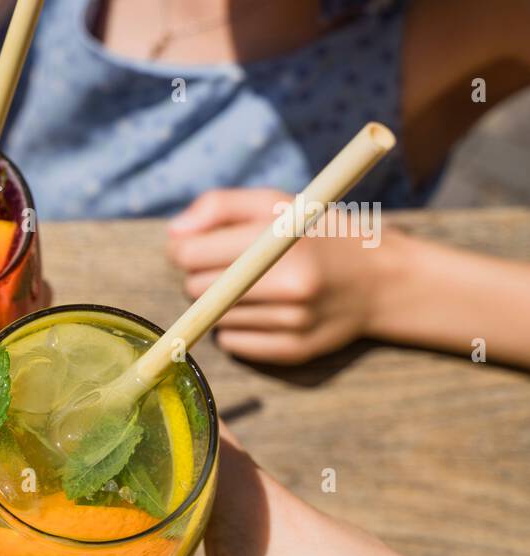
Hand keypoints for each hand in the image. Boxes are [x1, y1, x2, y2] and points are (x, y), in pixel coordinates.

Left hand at [166, 188, 398, 363]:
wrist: (381, 281)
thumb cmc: (317, 236)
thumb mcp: (276, 204)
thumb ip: (219, 207)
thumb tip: (174, 234)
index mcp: (282, 239)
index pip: (190, 254)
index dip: (184, 249)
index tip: (195, 247)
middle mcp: (290, 283)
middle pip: (195, 288)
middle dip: (202, 275)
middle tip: (229, 266)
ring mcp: (292, 322)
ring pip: (213, 318)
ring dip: (222, 303)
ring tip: (257, 288)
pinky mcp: (293, 351)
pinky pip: (231, 344)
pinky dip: (236, 329)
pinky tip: (264, 312)